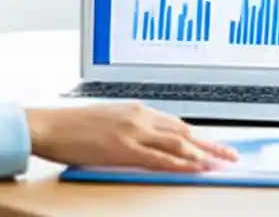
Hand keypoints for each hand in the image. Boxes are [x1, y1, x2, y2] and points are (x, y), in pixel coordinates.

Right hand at [27, 103, 237, 171]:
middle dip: (210, 144)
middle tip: (230, 155)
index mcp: (136, 109)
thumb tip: (148, 143)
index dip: (198, 136)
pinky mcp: (124, 148)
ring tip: (220, 164)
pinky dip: (181, 164)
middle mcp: (139, 116)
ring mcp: (133, 132)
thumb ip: (130, 129)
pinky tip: (194, 169)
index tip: (214, 145)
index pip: (176, 124)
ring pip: (178, 144)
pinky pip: (160, 158)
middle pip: (185, 132)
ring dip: (203, 154)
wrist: (48, 125)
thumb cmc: (72, 126)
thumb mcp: (108, 120)